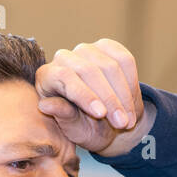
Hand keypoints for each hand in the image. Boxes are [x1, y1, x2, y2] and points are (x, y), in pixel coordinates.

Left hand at [35, 39, 153, 155]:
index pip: (64, 77)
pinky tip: (131, 104)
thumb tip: (45, 106)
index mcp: (47, 77)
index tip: (102, 114)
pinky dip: (132, 84)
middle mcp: (64, 58)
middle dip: (109, 99)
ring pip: (110, 66)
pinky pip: (125, 61)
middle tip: (122, 124)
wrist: (107, 122)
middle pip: (88, 71)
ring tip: (128, 120)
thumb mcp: (75, 130)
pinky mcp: (108, 47)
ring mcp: (86, 50)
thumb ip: (63, 117)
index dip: (84, 95)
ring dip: (123, 96)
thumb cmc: (85, 128)